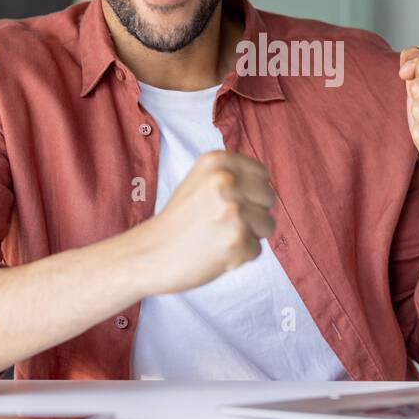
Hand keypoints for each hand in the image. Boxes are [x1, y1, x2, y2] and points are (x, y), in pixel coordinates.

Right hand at [138, 150, 276, 294]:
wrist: (149, 254)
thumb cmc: (180, 220)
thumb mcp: (201, 180)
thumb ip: (233, 176)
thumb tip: (268, 185)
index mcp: (217, 161)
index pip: (262, 174)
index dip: (251, 192)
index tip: (228, 203)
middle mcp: (226, 181)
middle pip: (269, 198)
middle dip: (253, 213)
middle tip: (221, 223)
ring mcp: (233, 211)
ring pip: (267, 225)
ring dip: (248, 236)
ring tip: (217, 237)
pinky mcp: (237, 240)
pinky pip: (257, 250)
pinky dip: (239, 256)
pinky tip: (215, 253)